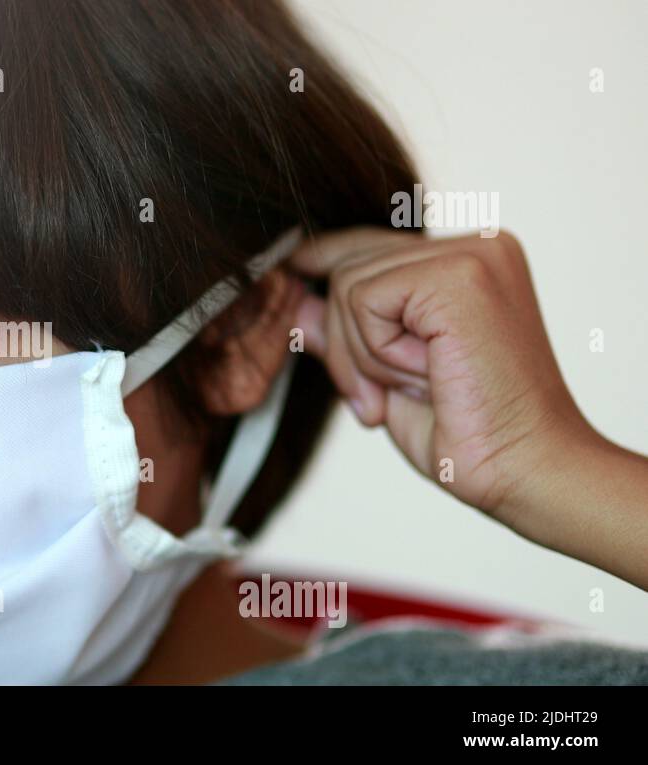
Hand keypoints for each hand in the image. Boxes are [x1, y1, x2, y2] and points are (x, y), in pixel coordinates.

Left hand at [288, 228, 597, 529]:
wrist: (523, 471)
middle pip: (348, 265)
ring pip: (348, 286)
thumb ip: (342, 331)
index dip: (324, 275)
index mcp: (468, 261)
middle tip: (377, 401)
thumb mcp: (383, 374)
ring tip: (415, 389)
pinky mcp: (459, 274)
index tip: (288, 285)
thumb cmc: (467, 434)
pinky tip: (426, 376)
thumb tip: (291, 301)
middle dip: (344, 344)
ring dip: (364, 357)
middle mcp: (475, 246)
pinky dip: (378, 353)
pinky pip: (364, 301)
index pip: (368, 248)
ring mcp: (471, 253)